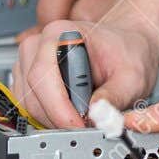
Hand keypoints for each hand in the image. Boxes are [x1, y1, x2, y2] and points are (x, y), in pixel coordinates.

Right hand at [11, 15, 158, 126]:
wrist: (125, 48)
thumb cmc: (125, 54)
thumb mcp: (131, 76)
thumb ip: (114, 96)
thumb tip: (97, 115)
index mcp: (60, 34)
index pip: (44, 75)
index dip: (60, 107)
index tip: (80, 124)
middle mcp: (38, 46)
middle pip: (35, 95)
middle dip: (61, 117)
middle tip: (88, 124)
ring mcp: (29, 63)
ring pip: (31, 106)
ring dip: (56, 120)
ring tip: (85, 113)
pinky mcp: (27, 80)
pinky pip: (30, 108)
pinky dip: (51, 118)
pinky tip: (73, 111)